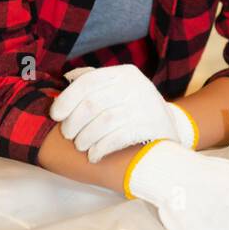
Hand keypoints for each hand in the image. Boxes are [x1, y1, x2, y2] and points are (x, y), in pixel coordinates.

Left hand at [50, 64, 196, 162]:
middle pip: (92, 104)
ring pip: (103, 122)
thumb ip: (95, 80)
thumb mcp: (120, 87)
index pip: (88, 81)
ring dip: (85, 137)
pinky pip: (118, 138)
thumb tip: (66, 79)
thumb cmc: (135, 107)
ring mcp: (145, 106)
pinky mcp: (152, 127)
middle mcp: (136, 86)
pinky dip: (101, 148)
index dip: (66, 99)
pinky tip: (94, 155)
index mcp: (124, 73)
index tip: (56, 115)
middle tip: (68, 135)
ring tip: (81, 145)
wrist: (172, 126)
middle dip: (74, 122)